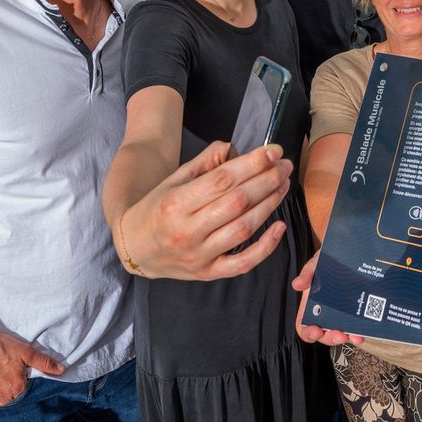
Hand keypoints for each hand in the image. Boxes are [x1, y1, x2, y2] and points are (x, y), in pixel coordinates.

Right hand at [0, 327, 63, 405]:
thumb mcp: (27, 352)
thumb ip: (45, 363)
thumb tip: (61, 370)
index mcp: (17, 388)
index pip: (30, 392)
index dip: (28, 382)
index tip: (24, 375)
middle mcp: (3, 398)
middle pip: (16, 396)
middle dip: (16, 386)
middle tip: (11, 372)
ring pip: (3, 398)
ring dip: (4, 390)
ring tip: (2, 375)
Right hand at [121, 141, 292, 280]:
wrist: (135, 247)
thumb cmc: (159, 208)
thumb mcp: (174, 180)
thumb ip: (204, 162)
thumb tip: (233, 148)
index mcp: (176, 203)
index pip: (222, 180)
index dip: (252, 164)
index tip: (273, 152)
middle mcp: (186, 230)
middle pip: (237, 202)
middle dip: (267, 180)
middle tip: (285, 166)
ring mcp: (198, 255)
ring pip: (243, 229)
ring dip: (269, 204)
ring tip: (284, 185)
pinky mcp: (208, 273)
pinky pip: (242, 263)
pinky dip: (265, 247)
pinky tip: (279, 226)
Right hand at [292, 252, 363, 346]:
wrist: (349, 252)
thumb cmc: (329, 259)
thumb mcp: (317, 262)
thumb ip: (307, 272)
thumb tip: (297, 285)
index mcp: (310, 305)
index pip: (304, 325)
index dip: (308, 332)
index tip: (316, 331)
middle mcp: (324, 313)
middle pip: (324, 334)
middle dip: (331, 337)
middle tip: (340, 335)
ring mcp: (340, 314)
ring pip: (341, 333)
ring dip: (347, 337)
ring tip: (355, 336)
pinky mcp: (354, 313)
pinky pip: (355, 327)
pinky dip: (358, 332)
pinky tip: (362, 331)